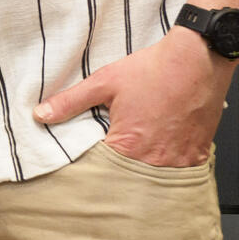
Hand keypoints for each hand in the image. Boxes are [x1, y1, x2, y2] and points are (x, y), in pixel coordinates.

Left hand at [32, 29, 232, 166]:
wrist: (198, 60)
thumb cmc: (153, 70)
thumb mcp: (105, 81)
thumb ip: (71, 101)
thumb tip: (40, 115)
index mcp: (128, 146)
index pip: (100, 171)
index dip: (92, 166)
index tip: (87, 162)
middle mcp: (154, 161)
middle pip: (128, 180)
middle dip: (117, 174)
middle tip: (113, 161)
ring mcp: (179, 162)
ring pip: (153, 180)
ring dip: (142, 172)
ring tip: (137, 157)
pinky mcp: (197, 157)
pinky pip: (177, 173)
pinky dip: (166, 168)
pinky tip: (160, 153)